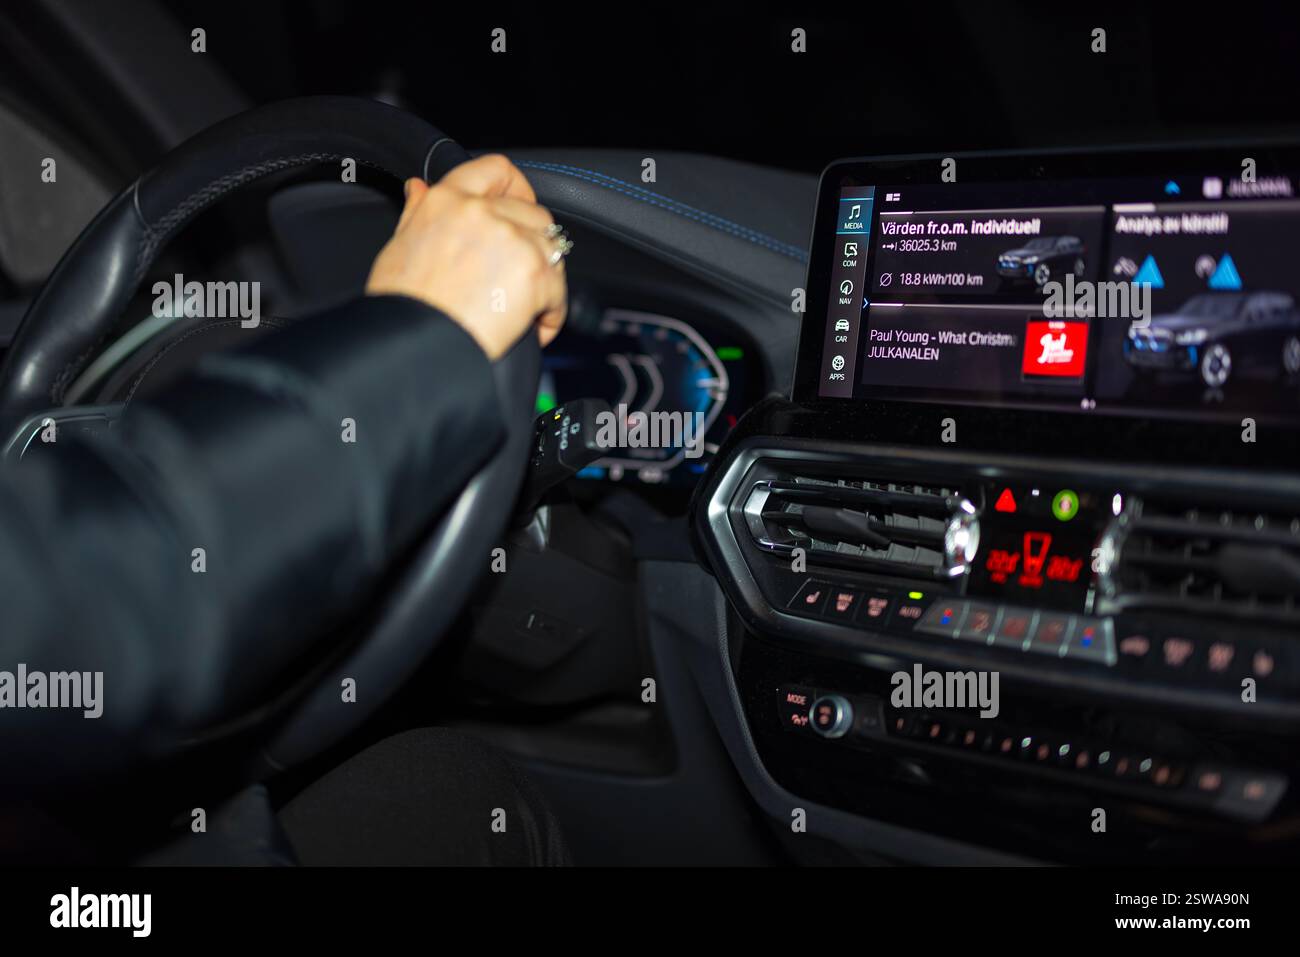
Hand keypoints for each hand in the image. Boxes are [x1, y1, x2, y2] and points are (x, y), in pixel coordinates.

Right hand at [365, 154, 567, 359]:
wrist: (411, 348)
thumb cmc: (401, 309)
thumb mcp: (398, 248)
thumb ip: (417, 213)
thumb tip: (417, 188)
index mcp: (445, 201)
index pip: (496, 170)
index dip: (516, 189)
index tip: (520, 209)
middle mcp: (480, 212)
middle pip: (534, 214)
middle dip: (533, 245)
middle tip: (517, 279)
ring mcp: (511, 240)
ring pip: (552, 250)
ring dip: (544, 280)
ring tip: (521, 310)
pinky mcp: (534, 272)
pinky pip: (559, 289)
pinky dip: (550, 312)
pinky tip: (527, 329)